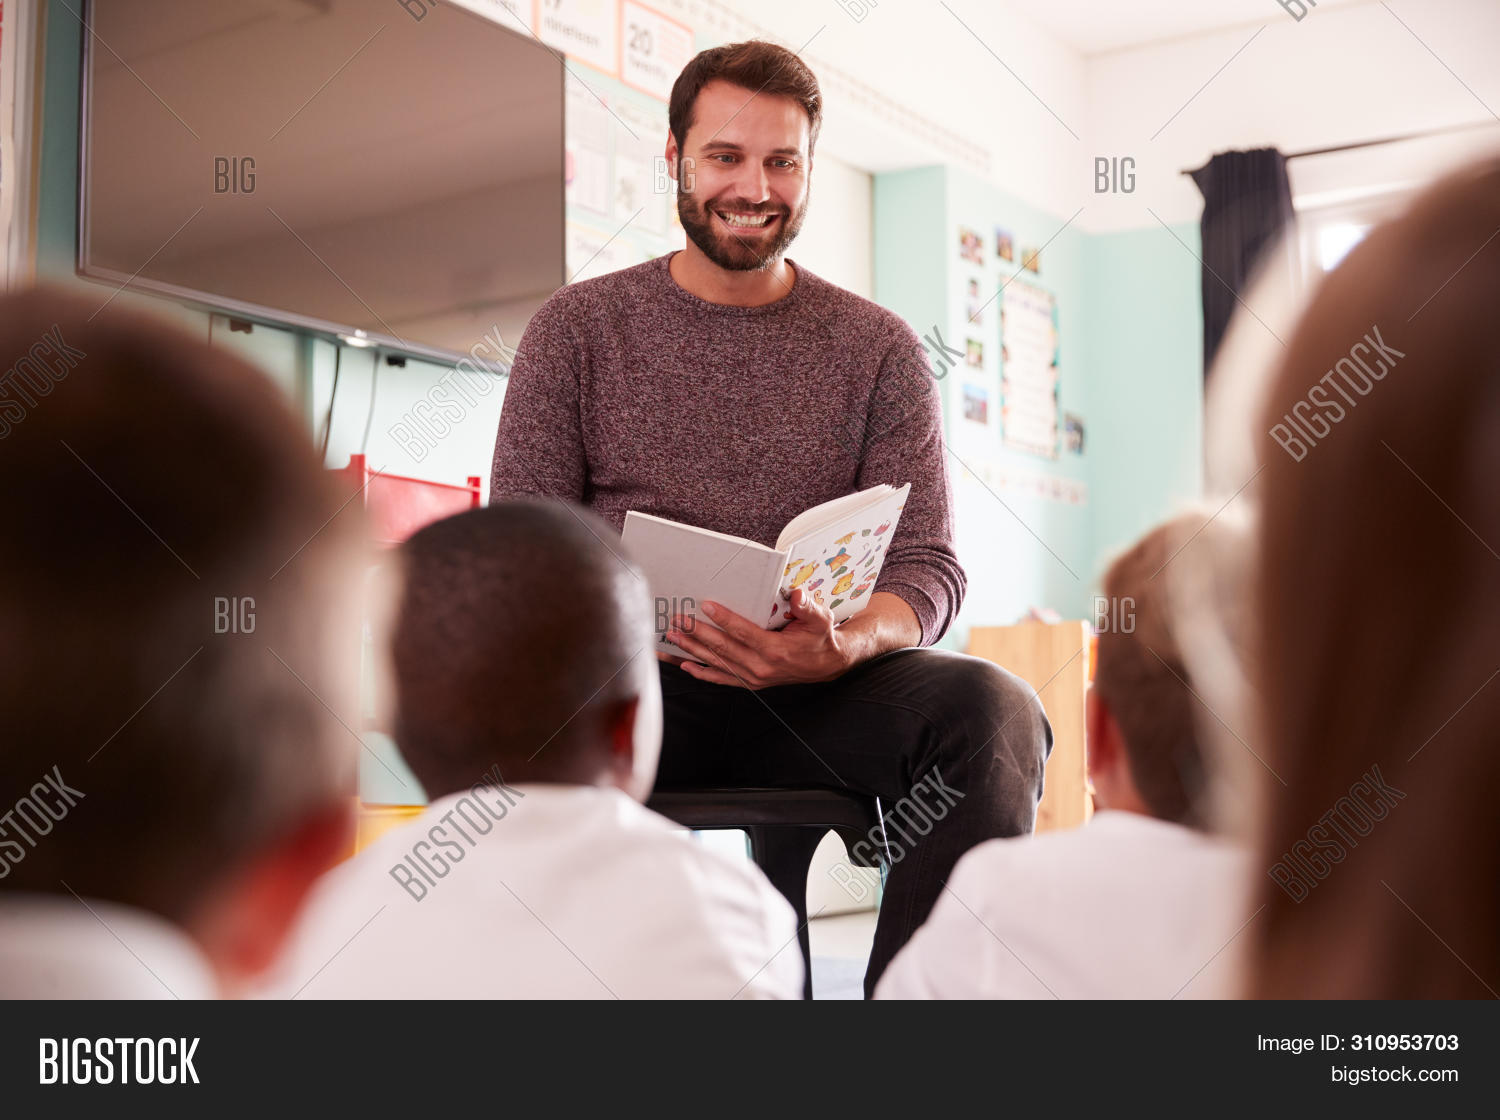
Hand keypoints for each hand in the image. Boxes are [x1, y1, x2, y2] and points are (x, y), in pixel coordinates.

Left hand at [664, 587, 852, 688]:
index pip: (744, 632)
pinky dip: (702, 672)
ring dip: (693, 650)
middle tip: (677, 620)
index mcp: (776, 650)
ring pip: (717, 663)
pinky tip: (685, 665)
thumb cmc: (820, 638)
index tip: (705, 606)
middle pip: (723, 648)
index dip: (724, 619)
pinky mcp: (750, 682)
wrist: (826, 665)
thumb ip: (808, 607)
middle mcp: (761, 667)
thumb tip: (796, 595)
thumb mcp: (821, 619)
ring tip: (672, 638)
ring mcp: (753, 677)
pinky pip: (721, 679)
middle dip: (697, 633)